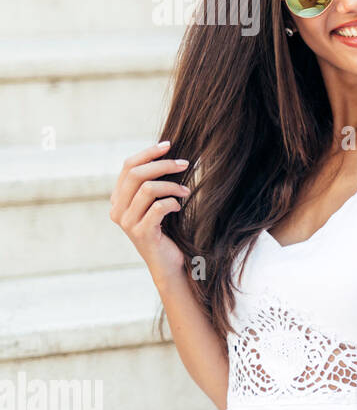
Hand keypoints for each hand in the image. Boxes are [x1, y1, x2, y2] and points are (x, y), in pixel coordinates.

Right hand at [108, 140, 189, 278]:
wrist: (168, 263)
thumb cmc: (166, 231)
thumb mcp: (155, 204)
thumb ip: (153, 184)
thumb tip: (168, 154)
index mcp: (118, 199)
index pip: (128, 166)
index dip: (148, 153)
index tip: (169, 145)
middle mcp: (117, 209)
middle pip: (136, 174)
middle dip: (163, 164)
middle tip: (185, 164)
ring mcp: (127, 222)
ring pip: (147, 188)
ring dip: (172, 185)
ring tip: (186, 191)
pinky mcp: (141, 233)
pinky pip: (157, 207)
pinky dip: (172, 202)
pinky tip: (179, 207)